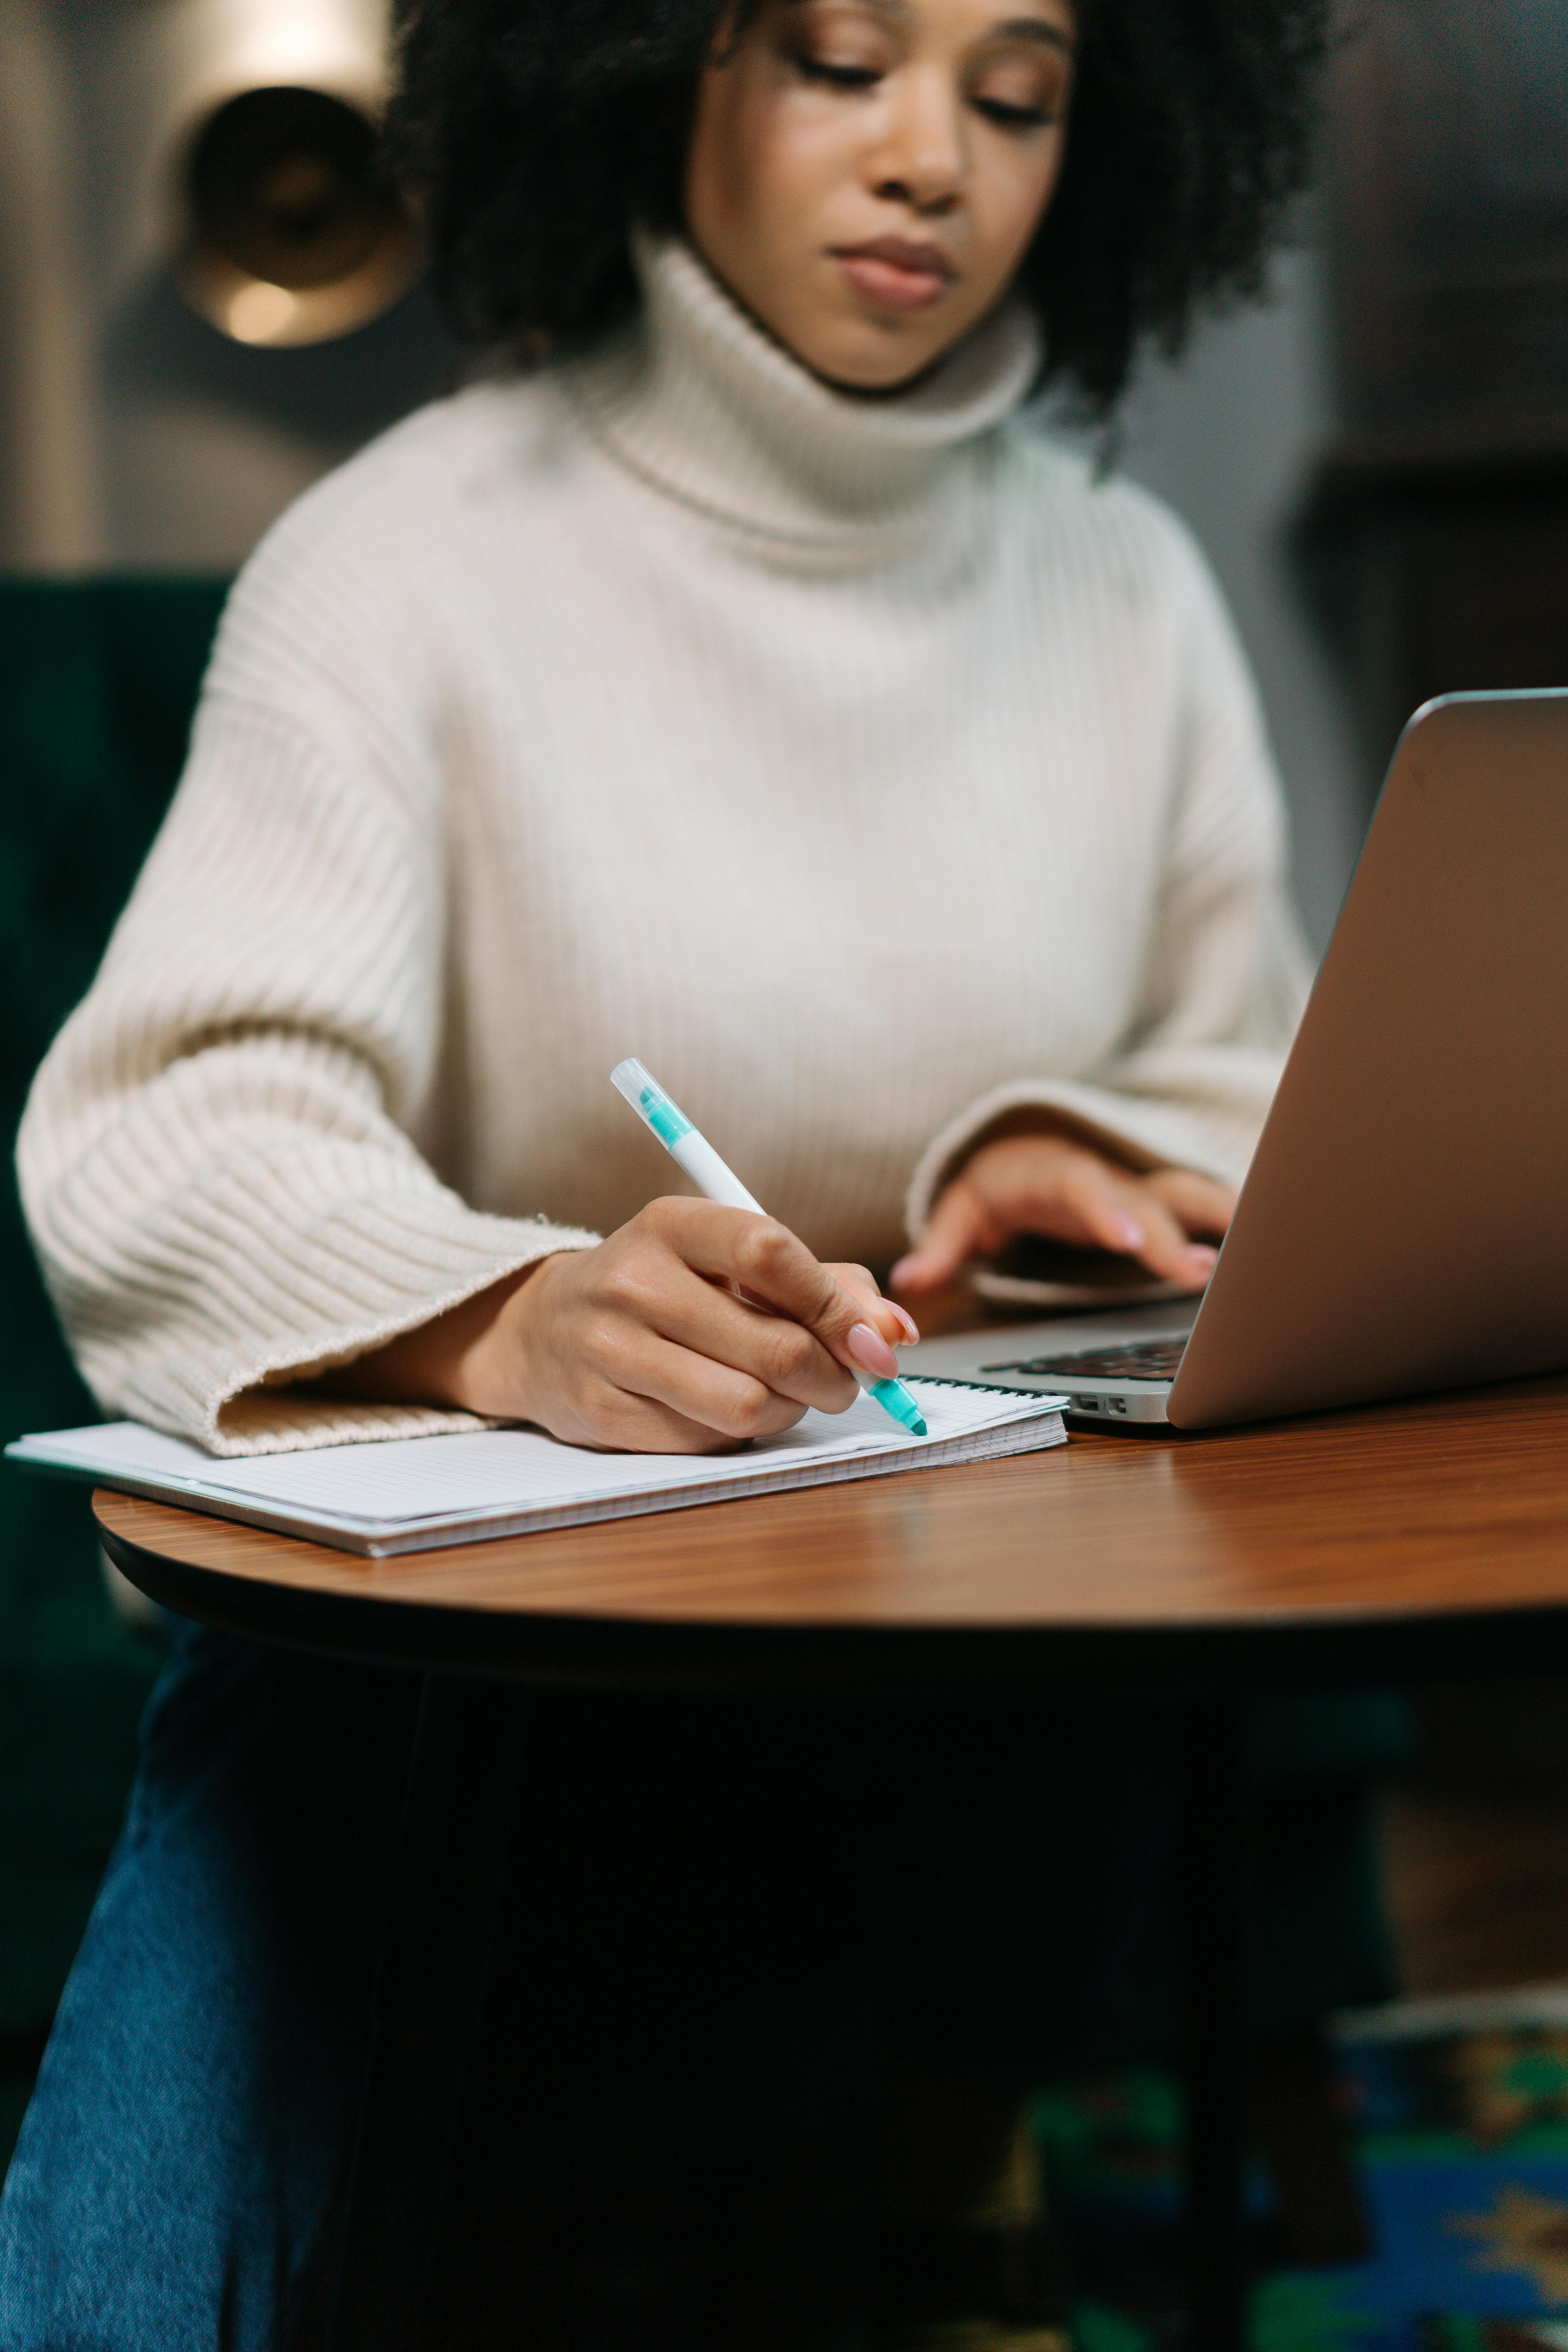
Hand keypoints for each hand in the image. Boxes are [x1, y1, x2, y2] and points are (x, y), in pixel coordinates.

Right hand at [344, 1198, 918, 1452]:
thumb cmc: (662, 1289)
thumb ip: (822, 1283)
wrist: (540, 1330)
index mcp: (673, 1224)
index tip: (879, 1345)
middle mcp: (634, 1281)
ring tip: (783, 1396)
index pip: (773, 1255)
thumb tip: (895, 1330)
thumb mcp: (728, 1260)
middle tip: (843, 1384)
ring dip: (788, 1410)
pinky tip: (724, 1410)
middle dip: (832, 1377)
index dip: (840, 1307)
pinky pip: (705, 1440)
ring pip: (746, 1404)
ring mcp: (610, 1348)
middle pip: (773, 1345)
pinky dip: (737, 1435)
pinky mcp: (600, 1411)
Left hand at [890, 1133, 1235, 1295]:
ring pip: (1184, 1196)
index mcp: (1055, 1176)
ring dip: (1220, 1220)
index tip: (1129, 1241)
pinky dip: (1237, 1222)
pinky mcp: (1158, 1203)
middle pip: (1142, 1203)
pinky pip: (1201, 1208)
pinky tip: (1272, 1247)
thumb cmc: (999, 1186)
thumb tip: (911, 1278)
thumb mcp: (962, 1210)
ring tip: (1257, 1252)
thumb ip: (943, 1244)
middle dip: (1171, 1236)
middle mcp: (1105, 1179)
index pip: (1081, 1189)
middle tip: (1202, 1273)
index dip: (1106, 1213)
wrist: (1025, 1153)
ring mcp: (1137, 1189)